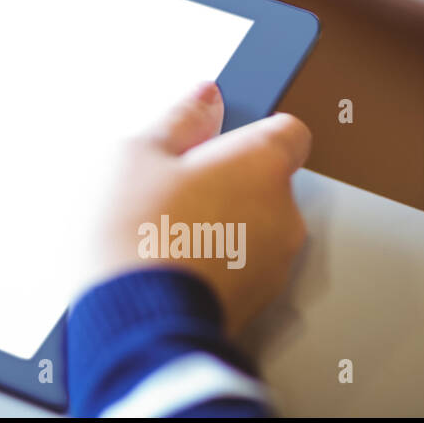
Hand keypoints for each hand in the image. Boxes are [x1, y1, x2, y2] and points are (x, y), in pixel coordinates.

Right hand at [93, 82, 311, 333]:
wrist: (136, 324)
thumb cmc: (136, 236)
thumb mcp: (137, 154)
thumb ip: (181, 119)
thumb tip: (205, 98)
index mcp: (262, 165)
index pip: (288, 131)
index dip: (248, 132)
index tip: (215, 138)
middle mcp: (283, 213)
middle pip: (265, 182)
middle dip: (226, 182)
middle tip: (172, 189)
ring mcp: (275, 264)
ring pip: (253, 228)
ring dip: (221, 225)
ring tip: (165, 232)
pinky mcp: (258, 304)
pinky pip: (242, 268)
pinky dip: (216, 263)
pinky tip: (172, 264)